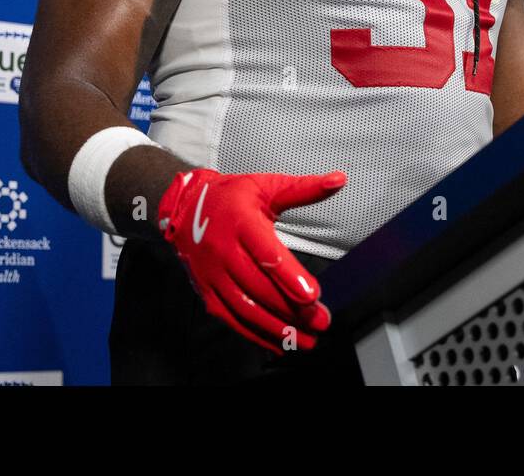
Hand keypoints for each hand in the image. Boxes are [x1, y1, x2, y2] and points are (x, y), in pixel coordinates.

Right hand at [157, 168, 346, 353]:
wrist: (185, 208)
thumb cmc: (232, 197)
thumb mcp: (267, 186)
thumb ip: (304, 189)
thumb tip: (339, 180)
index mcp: (241, 223)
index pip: (266, 254)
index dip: (289, 276)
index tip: (312, 295)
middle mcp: (224, 251)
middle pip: (259, 286)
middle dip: (292, 309)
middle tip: (321, 321)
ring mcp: (213, 275)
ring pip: (246, 308)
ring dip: (277, 328)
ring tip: (306, 339)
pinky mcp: (207, 292)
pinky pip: (232, 319)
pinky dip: (255, 335)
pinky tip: (279, 344)